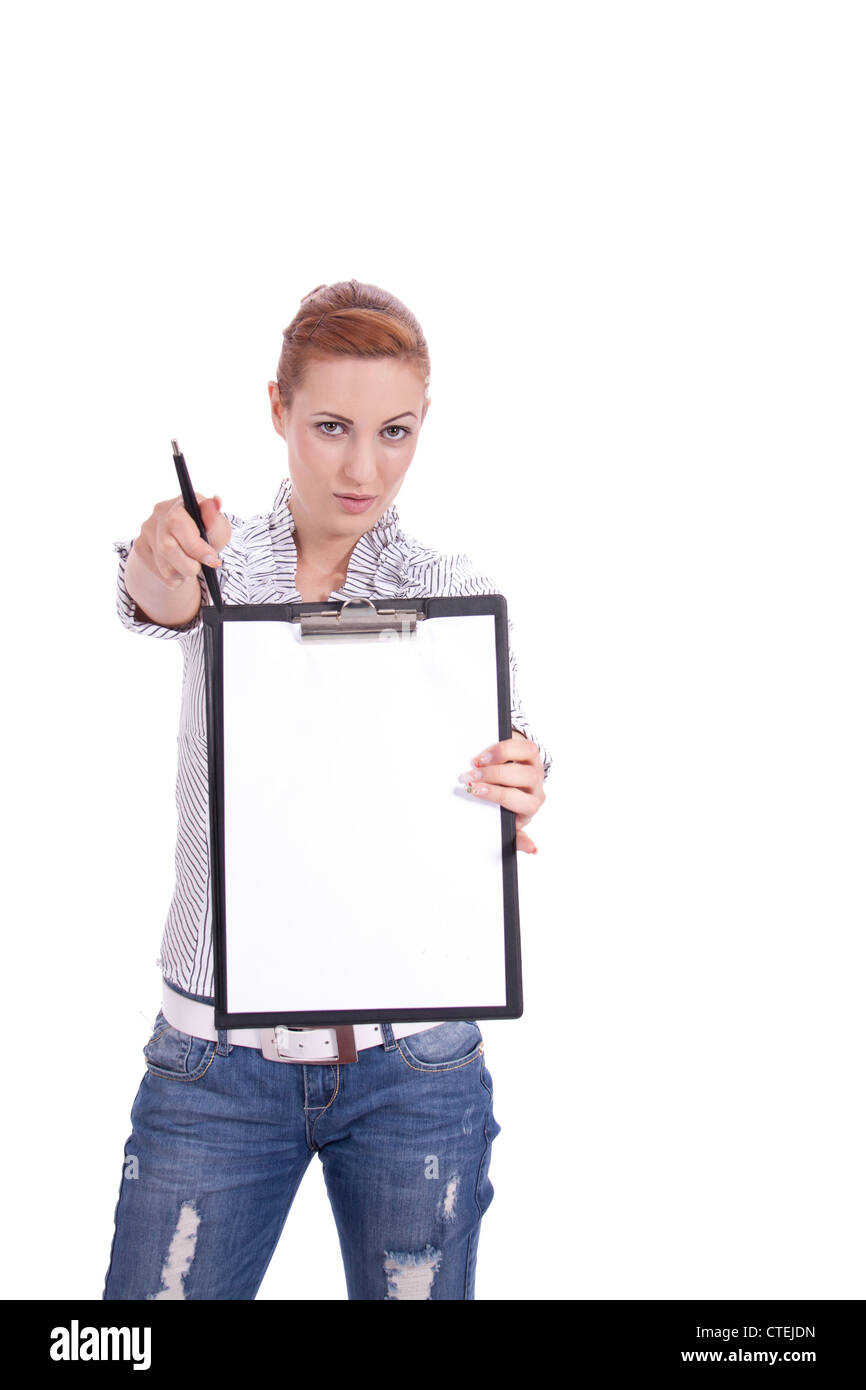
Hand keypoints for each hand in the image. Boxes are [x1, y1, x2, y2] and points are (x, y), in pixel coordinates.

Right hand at [134, 492, 231, 588]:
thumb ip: (216, 521)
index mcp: (179, 503)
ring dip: (185, 572)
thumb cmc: (206, 535)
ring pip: (165, 566)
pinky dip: (176, 578)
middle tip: (201, 565)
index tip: (212, 559)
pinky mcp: (141, 548)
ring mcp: (147, 532)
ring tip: (191, 564)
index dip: (196, 545)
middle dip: (190, 563)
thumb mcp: (218, 528)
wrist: (189, 548)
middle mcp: (159, 514)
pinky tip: (180, 567)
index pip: (177, 522)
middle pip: (167, 547)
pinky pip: (161, 574)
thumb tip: (216, 502)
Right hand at [457, 729, 545, 853]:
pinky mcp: (532, 753)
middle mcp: (535, 790)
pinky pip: (525, 747)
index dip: (521, 830)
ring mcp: (536, 771)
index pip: (523, 816)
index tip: (520, 836)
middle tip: (469, 780)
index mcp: (528, 809)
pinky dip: (504, 750)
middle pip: (521, 786)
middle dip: (492, 782)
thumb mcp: (507, 817)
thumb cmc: (509, 797)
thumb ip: (514, 834)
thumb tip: (532, 849)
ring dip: (498, 764)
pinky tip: (487, 755)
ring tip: (476, 765)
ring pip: (526, 767)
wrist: (514, 771)